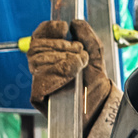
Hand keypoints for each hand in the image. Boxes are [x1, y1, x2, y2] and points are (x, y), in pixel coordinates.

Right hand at [26, 19, 121, 137]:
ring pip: (38, 63)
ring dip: (62, 59)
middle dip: (61, 46)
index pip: (40, 38)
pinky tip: (70, 74)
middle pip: (37, 48)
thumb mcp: (97, 60)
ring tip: (80, 65)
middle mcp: (44, 70)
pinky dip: (56, 73)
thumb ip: (89, 39)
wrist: (101, 114)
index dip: (47, 29)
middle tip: (79, 53)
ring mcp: (41, 84)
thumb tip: (77, 22)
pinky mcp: (40, 98)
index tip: (62, 26)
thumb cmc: (98, 91)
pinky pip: (40, 81)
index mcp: (54, 58)